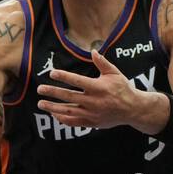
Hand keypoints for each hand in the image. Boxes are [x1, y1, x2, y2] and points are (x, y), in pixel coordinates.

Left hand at [37, 51, 168, 133]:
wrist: (133, 109)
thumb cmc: (123, 88)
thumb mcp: (114, 73)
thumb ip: (102, 63)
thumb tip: (93, 51)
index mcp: (98, 87)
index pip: (76, 81)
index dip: (63, 76)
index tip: (52, 73)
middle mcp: (93, 101)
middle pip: (68, 96)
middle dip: (52, 93)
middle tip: (39, 89)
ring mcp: (91, 113)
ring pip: (68, 111)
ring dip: (53, 107)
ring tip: (41, 104)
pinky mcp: (91, 122)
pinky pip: (74, 122)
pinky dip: (62, 119)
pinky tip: (54, 114)